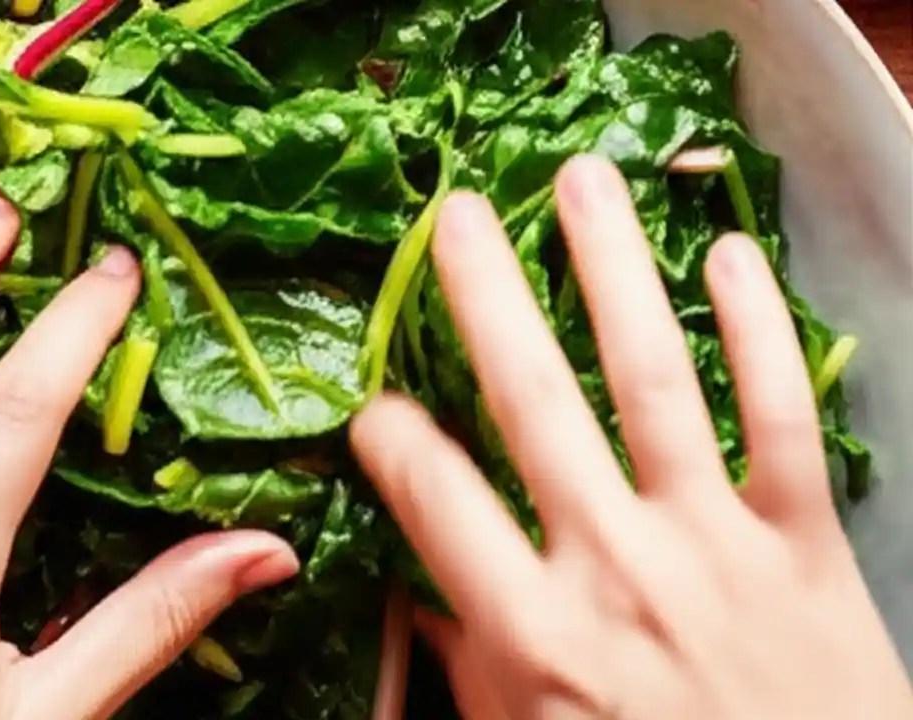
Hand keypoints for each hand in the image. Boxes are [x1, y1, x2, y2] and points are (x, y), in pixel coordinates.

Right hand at [351, 155, 911, 718]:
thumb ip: (474, 664)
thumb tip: (423, 592)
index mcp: (537, 631)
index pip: (435, 496)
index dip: (389, 433)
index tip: (371, 398)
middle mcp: (619, 568)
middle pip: (536, 405)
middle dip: (487, 297)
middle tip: (455, 214)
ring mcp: (717, 544)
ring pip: (655, 380)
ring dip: (611, 271)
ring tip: (580, 182)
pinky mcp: (808, 542)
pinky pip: (786, 417)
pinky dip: (763, 329)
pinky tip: (729, 255)